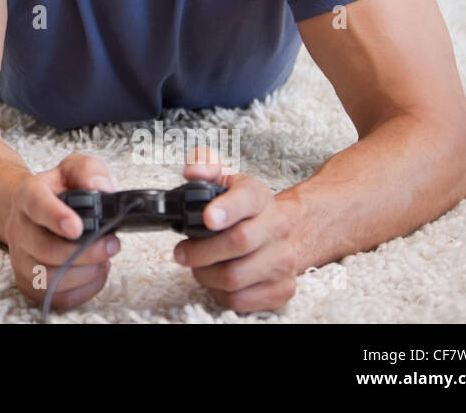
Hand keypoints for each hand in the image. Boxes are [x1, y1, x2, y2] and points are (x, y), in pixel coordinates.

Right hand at [4, 153, 121, 311]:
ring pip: (50, 277)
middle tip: (111, 244)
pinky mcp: (29, 282)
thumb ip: (88, 170)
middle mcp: (18, 228)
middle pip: (45, 249)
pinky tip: (94, 272)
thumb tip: (102, 189)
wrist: (34, 212)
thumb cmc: (58, 192)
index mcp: (28, 196)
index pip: (36, 205)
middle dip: (84, 252)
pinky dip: (83, 289)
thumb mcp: (73, 169)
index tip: (77, 227)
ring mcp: (21, 258)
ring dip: (85, 272)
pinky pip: (56, 296)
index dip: (56, 217)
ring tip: (103, 259)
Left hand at [172, 146, 298, 311]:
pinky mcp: (281, 289)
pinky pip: (239, 299)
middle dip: (200, 250)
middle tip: (181, 252)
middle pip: (238, 242)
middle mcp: (277, 227)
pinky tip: (215, 280)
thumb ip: (204, 165)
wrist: (282, 232)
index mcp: (259, 196)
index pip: (247, 198)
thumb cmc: (242, 208)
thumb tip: (194, 171)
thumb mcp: (223, 179)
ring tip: (198, 265)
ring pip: (235, 276)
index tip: (207, 217)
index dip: (227, 208)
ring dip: (205, 274)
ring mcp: (283, 260)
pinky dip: (218, 293)